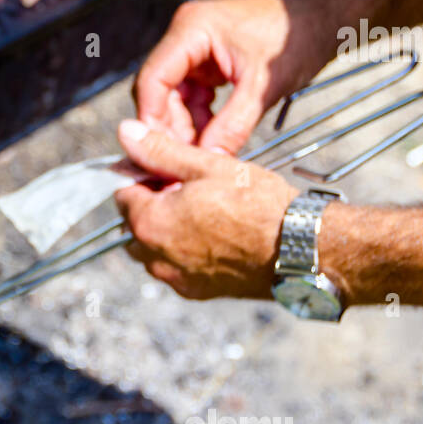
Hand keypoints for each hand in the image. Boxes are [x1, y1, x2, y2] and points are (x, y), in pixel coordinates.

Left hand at [114, 119, 298, 299]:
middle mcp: (154, 257)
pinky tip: (213, 236)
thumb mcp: (207, 166)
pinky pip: (175, 268)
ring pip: (152, 249)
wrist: (300, 248)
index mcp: (149, 223)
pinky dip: (183, 252)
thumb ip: (160, 150)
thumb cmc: (257, 204)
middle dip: (151, 206)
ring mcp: (175, 278)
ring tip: (202, 212)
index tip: (168, 170)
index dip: (143, 177)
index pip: (122, 194)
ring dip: (165, 230)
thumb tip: (125, 132)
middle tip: (188, 189)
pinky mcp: (196, 291)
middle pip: (133, 224)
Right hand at [133, 0, 333, 155]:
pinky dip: (199, 118)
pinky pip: (190, 95)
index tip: (158, 151)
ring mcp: (195, 47)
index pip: (153, 78)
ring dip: (185, 126)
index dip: (152, 118)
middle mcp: (185, 35)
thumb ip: (233, 125)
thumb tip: (207, 160)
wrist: (325, 20)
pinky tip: (214, 137)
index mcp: (192, 29)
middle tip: (181, 160)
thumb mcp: (264, 87)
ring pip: (172, 96)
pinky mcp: (207, 60)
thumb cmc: (297, 41)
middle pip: (158, 90)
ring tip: (202, 153)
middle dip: (169, 126)